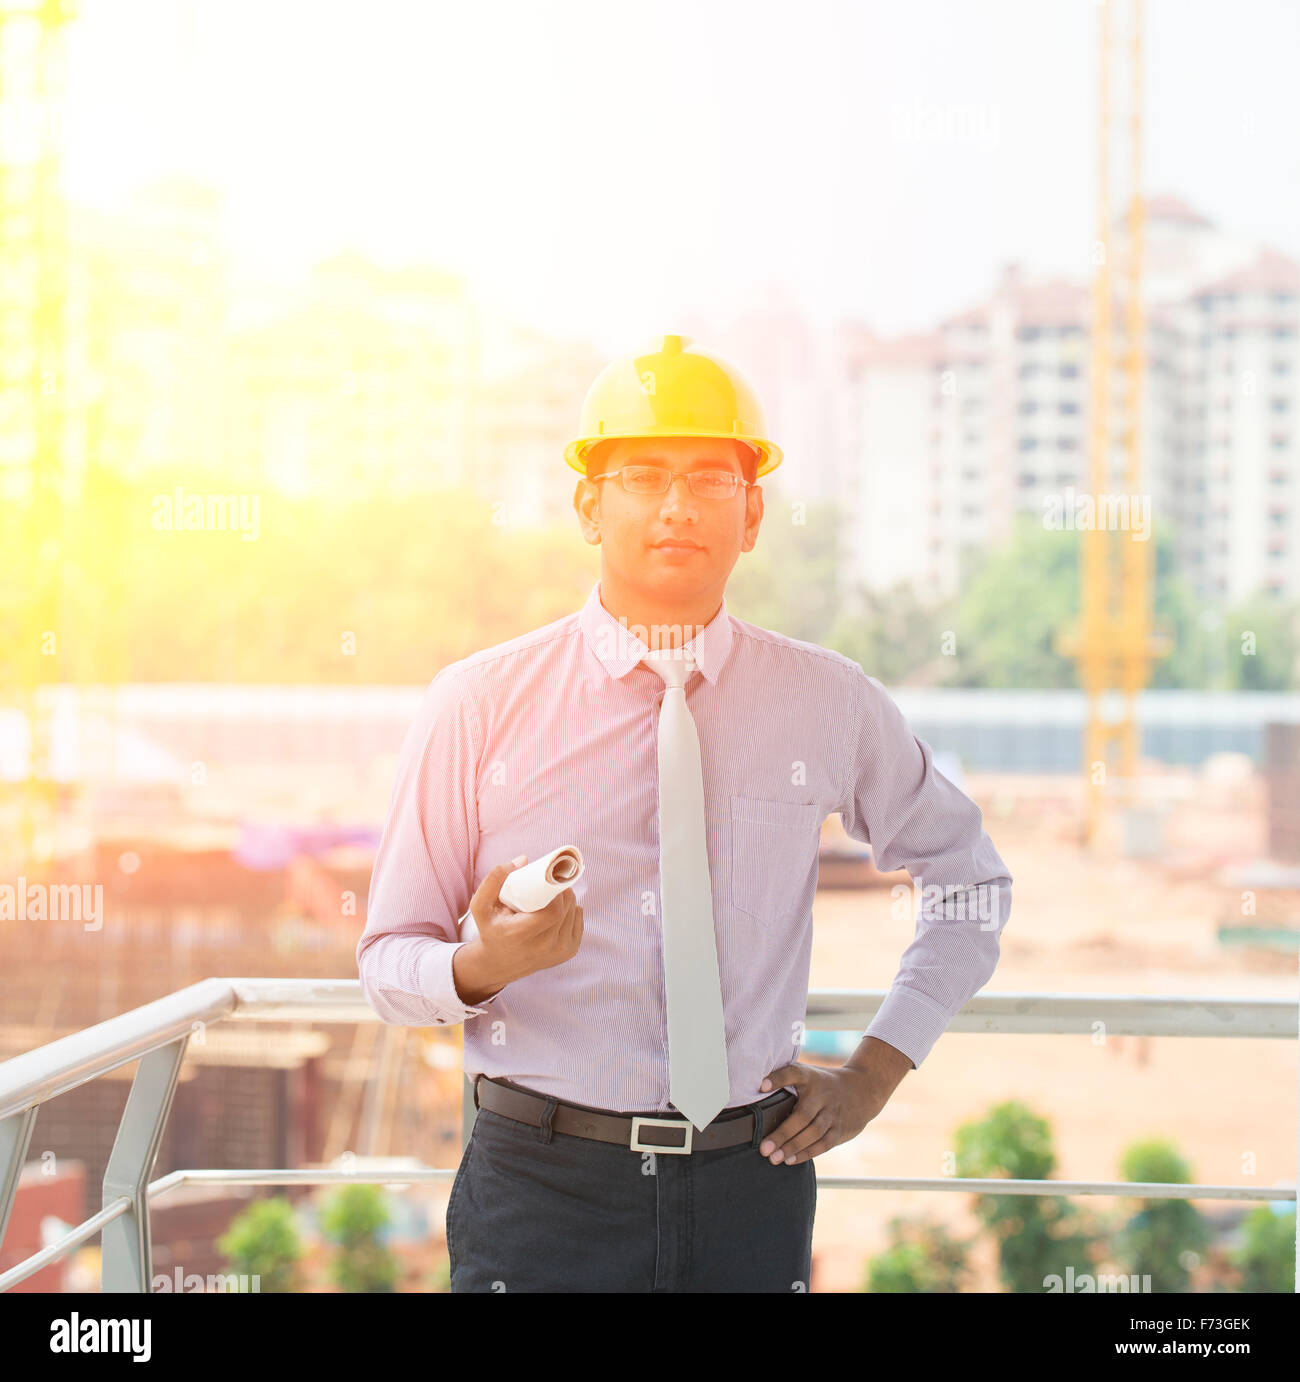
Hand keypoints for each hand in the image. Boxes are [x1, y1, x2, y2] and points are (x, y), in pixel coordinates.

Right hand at [468, 854, 583, 987]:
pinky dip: (571, 910)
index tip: (548, 880)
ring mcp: (559, 952)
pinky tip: (558, 910)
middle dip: (561, 891)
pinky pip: (578, 920)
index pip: (553, 911)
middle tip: (550, 883)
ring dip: (567, 899)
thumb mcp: (481, 905)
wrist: (499, 964)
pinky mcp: (568, 952)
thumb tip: (523, 860)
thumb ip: (494, 879)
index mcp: (522, 935)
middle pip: (566, 908)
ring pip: (574, 911)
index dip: (555, 892)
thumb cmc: (491, 929)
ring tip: (551, 897)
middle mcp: (543, 947)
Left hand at [756, 1040, 910, 1165]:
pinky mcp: (841, 1129)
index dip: (777, 1078)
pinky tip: (791, 1160)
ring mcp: (833, 1114)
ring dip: (793, 1147)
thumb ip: (785, 1078)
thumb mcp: (808, 1074)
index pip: (793, 1073)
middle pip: (802, 1116)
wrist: (862, 1089)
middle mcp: (822, 1095)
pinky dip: (807, 1153)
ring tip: (775, 1158)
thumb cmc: (823, 1084)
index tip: (761, 1086)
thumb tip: (756, 1086)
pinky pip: (823, 1144)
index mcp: (810, 1078)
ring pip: (813, 1133)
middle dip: (783, 1134)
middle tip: (764, 1148)